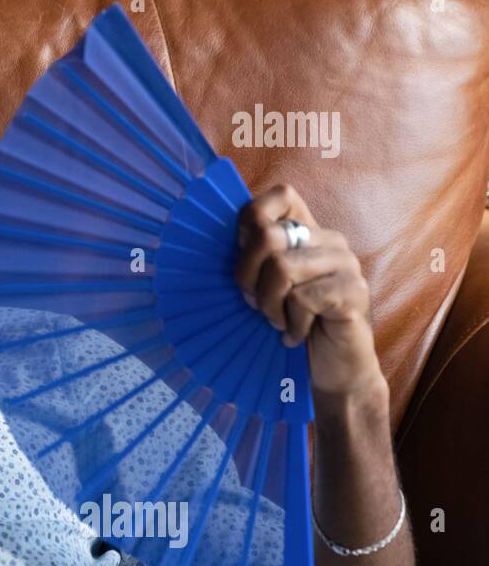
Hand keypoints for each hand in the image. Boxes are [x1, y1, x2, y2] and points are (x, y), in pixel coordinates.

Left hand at [233, 184, 384, 398]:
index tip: (245, 262)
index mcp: (308, 232)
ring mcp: (346, 264)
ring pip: (282, 268)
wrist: (332, 369)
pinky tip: (296, 334)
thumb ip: (253, 258)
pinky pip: (302, 298)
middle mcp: (330, 241)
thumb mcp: (264, 286)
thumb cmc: (290, 325)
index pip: (281, 195)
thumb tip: (211, 239)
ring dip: (269, 304)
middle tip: (256, 305)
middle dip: (248, 276)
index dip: (250, 223)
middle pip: (268, 235)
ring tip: (277, 321)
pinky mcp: (354, 292)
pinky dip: (290, 323)